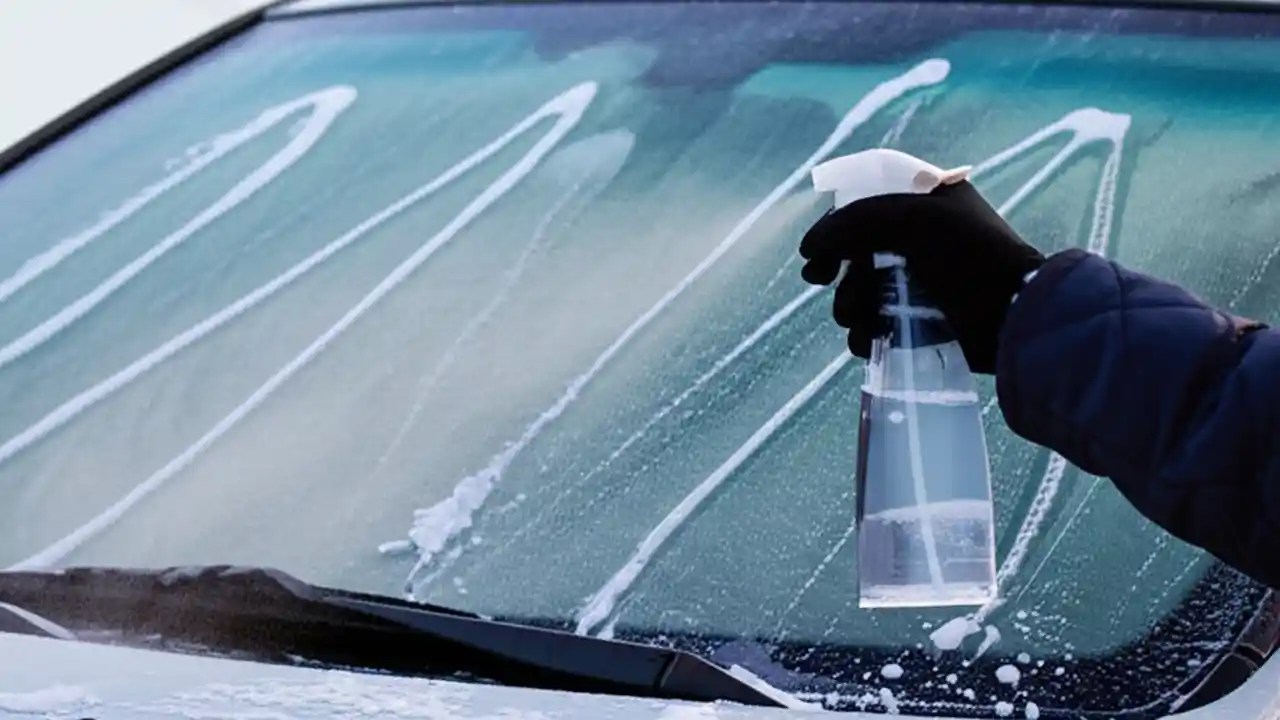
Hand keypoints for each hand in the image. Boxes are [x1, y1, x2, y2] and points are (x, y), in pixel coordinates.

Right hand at [798, 181, 1044, 373]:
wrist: (1014, 313)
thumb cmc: (969, 255)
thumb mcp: (909, 219)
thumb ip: (852, 223)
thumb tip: (809, 249)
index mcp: (926, 201)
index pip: (864, 205)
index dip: (834, 229)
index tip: (815, 255)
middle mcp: (921, 237)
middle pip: (856, 252)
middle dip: (840, 273)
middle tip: (826, 283)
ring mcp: (922, 280)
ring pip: (863, 291)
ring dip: (850, 306)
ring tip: (859, 318)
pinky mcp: (924, 320)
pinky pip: (879, 324)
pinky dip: (866, 333)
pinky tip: (868, 340)